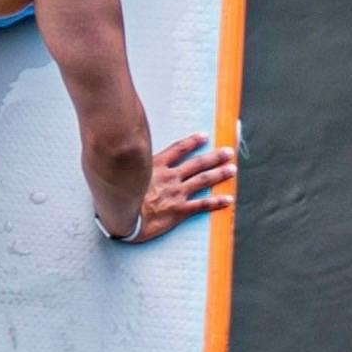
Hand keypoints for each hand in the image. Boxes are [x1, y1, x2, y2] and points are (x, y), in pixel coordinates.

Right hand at [108, 136, 237, 243]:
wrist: (122, 215)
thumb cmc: (118, 194)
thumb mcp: (121, 170)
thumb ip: (129, 159)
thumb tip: (119, 145)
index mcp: (156, 166)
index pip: (179, 149)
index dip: (193, 142)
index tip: (204, 136)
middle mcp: (170, 177)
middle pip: (197, 164)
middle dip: (214, 156)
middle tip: (228, 152)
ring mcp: (176, 193)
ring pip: (202, 181)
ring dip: (219, 174)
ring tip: (232, 169)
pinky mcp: (179, 210)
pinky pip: (201, 206)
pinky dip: (216, 202)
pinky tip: (228, 199)